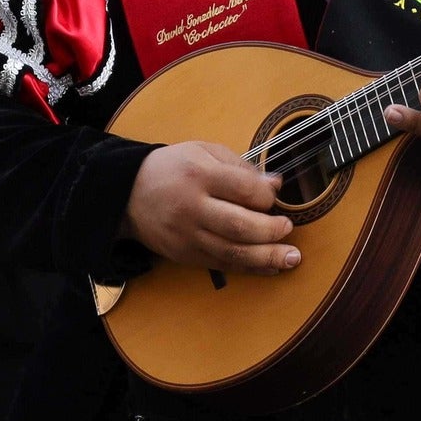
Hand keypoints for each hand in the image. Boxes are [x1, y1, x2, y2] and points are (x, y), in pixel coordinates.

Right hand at [123, 141, 298, 274]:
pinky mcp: (185, 254)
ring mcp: (188, 235)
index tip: (275, 194)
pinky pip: (222, 265)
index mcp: (199, 175)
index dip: (267, 195)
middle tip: (288, 228)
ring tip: (292, 258)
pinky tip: (270, 267)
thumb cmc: (172, 168)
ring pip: (233, 252)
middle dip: (271, 230)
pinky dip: (249, 268)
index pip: (243, 189)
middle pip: (240, 225)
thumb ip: (240, 166)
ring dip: (268, 257)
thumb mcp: (203, 151)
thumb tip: (275, 185)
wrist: (128, 193)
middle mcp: (193, 207)